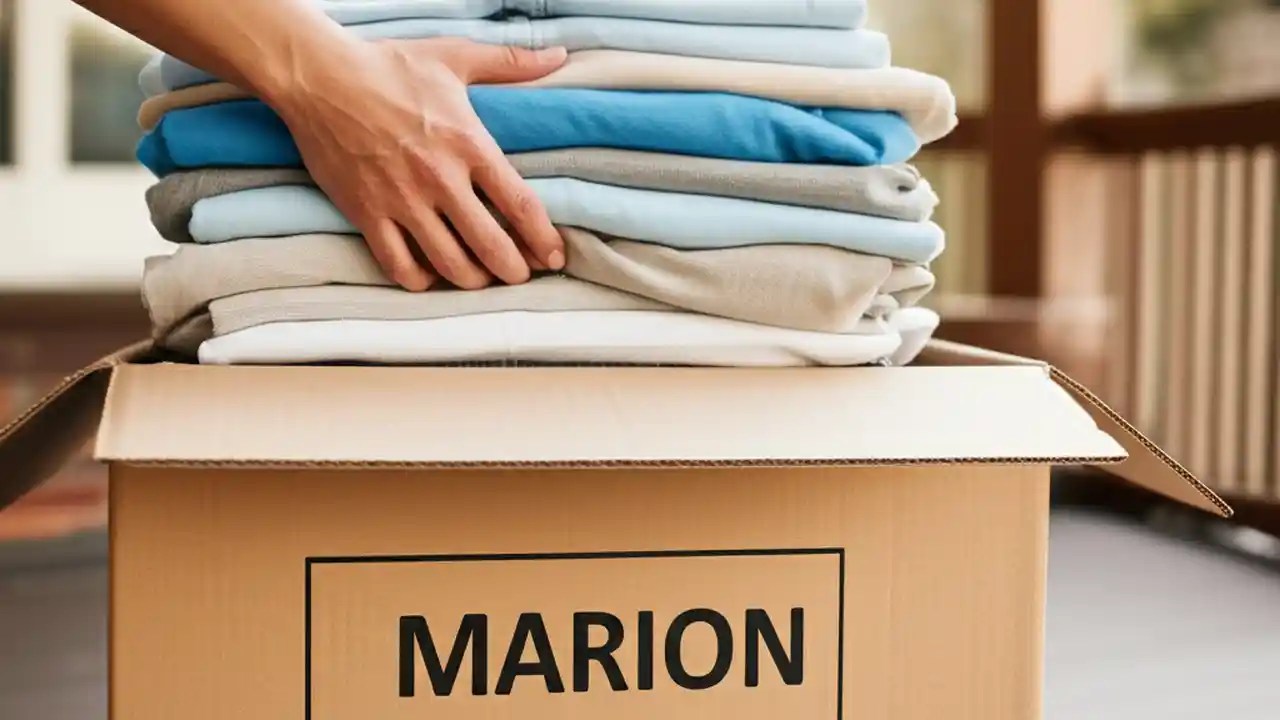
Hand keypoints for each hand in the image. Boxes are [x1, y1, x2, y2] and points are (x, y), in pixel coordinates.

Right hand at [265, 38, 567, 289]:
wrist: (320, 76)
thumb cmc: (390, 65)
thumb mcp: (456, 56)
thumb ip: (512, 62)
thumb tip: (561, 55)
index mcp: (468, 145)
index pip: (520, 205)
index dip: (543, 239)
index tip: (554, 256)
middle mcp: (439, 179)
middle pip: (491, 246)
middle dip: (513, 270)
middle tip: (519, 275)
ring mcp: (401, 200)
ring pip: (449, 264)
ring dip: (472, 280)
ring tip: (480, 278)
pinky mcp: (367, 213)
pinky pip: (399, 266)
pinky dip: (420, 280)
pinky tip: (429, 275)